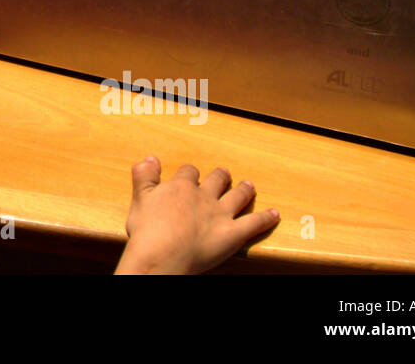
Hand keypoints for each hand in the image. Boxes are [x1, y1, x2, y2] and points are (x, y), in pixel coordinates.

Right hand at [114, 156, 278, 273]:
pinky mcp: (233, 234)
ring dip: (244, 190)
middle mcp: (204, 197)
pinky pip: (254, 223)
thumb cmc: (147, 231)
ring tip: (249, 186)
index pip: (189, 173)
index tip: (191, 174)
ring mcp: (220, 215)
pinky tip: (275, 215)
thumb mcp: (139, 199)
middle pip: (216, 181)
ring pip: (237, 197)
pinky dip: (266, 219)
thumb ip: (144, 176)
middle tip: (225, 174)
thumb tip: (150, 158)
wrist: (162, 255)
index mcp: (181, 187)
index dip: (191, 173)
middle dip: (221, 177)